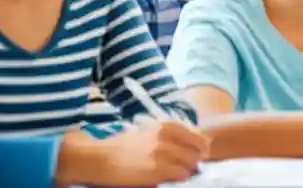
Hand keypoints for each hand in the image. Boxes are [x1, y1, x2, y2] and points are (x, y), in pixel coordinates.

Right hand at [56, 119, 208, 186]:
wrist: (100, 157)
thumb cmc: (122, 145)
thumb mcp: (148, 132)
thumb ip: (170, 135)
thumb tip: (193, 142)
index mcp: (166, 126)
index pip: (198, 136)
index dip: (202, 147)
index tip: (202, 153)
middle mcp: (167, 138)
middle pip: (197, 152)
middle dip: (195, 160)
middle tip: (189, 165)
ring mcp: (163, 154)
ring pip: (190, 165)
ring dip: (186, 170)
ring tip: (175, 171)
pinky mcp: (157, 171)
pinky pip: (179, 176)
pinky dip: (177, 177)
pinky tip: (166, 177)